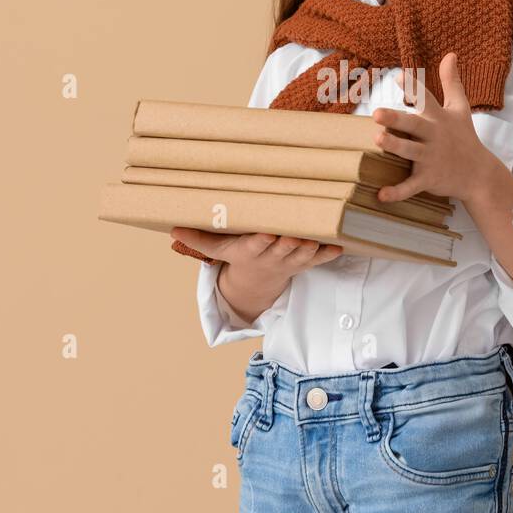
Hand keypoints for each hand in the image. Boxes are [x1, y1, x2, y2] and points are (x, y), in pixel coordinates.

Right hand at [170, 227, 342, 294]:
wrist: (258, 283)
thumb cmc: (238, 256)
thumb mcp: (218, 250)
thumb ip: (198, 240)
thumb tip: (171, 230)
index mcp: (251, 251)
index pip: (256, 245)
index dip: (262, 241)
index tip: (267, 233)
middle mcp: (272, 256)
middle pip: (283, 249)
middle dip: (290, 242)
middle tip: (297, 233)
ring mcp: (291, 260)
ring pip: (303, 255)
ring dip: (311, 249)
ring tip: (317, 238)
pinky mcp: (305, 261)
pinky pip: (320, 260)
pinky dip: (329, 254)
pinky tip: (340, 245)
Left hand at [370, 51, 498, 204]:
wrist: (478, 174)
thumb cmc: (464, 137)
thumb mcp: (460, 108)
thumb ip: (452, 82)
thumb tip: (450, 54)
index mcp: (438, 118)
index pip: (426, 99)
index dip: (413, 87)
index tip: (399, 75)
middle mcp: (434, 137)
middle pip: (414, 126)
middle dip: (397, 119)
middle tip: (378, 113)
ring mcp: (431, 159)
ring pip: (410, 153)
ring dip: (395, 147)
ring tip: (378, 140)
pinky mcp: (428, 179)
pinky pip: (411, 187)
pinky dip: (397, 192)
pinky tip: (381, 194)